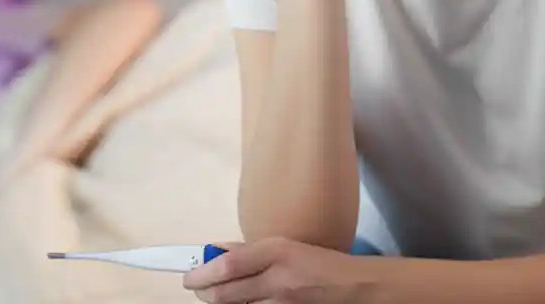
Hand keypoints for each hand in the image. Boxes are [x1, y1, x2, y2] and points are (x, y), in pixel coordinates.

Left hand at [182, 237, 375, 303]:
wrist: (356, 288)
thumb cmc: (321, 263)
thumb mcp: (285, 246)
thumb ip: (248, 250)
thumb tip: (214, 252)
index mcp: (277, 253)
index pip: (227, 266)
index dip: (200, 273)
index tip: (188, 275)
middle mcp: (278, 281)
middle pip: (223, 295)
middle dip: (203, 293)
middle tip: (197, 287)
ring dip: (222, 303)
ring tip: (223, 295)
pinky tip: (245, 303)